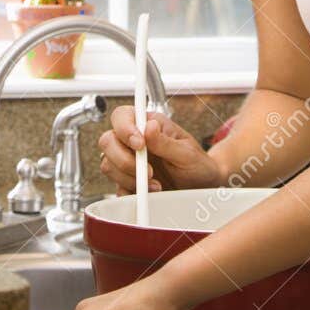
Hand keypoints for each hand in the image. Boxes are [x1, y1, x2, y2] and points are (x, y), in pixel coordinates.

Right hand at [97, 107, 223, 193]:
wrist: (201, 188)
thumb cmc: (197, 165)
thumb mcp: (187, 154)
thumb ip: (166, 142)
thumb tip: (148, 127)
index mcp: (147, 124)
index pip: (122, 116)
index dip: (124, 128)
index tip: (139, 145)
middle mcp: (133, 140)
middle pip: (107, 141)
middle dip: (124, 159)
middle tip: (148, 171)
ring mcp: (128, 161)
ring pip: (107, 164)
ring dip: (128, 177)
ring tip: (155, 185)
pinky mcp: (126, 181)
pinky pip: (115, 186)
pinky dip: (129, 191)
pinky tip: (148, 193)